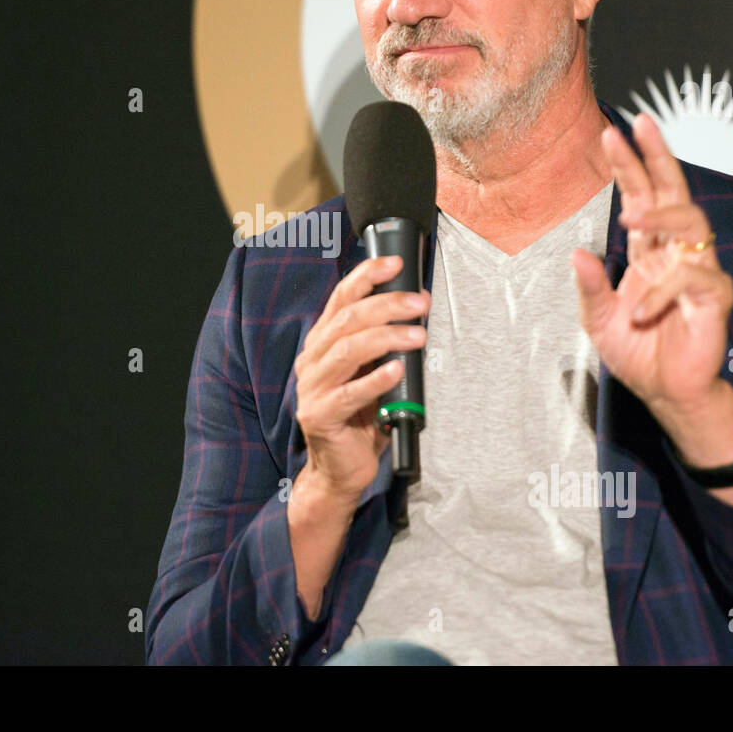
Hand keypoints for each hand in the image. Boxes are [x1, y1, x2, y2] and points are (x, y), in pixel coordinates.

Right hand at [293, 255, 430, 502]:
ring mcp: (312, 389)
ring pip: (347, 351)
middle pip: (347, 320)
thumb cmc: (360, 417)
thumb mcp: (370, 372)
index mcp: (322, 343)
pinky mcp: (319, 416)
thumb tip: (415, 309)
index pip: (340, 299)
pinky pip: (349, 394)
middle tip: (420, 302)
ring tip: (418, 335)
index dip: (366, 276)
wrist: (340, 469)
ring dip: (387, 337)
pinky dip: (375, 379)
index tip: (395, 263)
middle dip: (387, 305)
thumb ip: (381, 344)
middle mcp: (312, 360)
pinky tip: (397, 371)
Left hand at [571, 114, 732, 471]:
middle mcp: (675, 253)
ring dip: (660, 214)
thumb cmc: (638, 353)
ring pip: (693, 222)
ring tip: (628, 217)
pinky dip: (663, 292)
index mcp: (648, 252)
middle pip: (673, 192)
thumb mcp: (598, 320)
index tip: (613, 132)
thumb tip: (577, 253)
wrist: (665, 393)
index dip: (630, 165)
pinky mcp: (715, 299)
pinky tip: (641, 312)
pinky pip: (695, 277)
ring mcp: (698, 272)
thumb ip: (589, 288)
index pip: (641, 197)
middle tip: (637, 127)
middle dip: (656, 157)